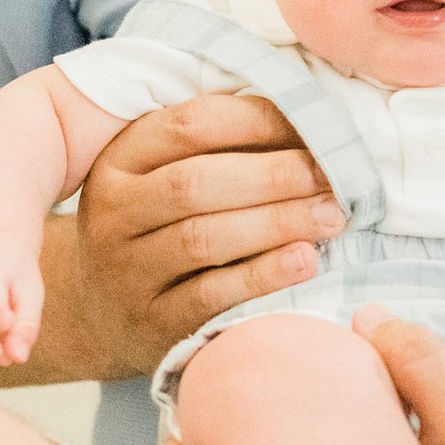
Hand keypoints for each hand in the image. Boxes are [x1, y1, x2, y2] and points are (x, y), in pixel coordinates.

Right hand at [65, 94, 344, 379]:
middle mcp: (113, 212)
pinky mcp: (152, 323)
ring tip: (332, 216)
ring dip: (277, 223)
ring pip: (202, 239)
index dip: (256, 121)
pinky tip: (306, 261)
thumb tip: (310, 125)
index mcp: (121, 159)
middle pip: (195, 184)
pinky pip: (210, 296)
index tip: (314, 124)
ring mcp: (127, 271)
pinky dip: (262, 277)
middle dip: (275, 176)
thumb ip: (223, 147)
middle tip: (335, 176)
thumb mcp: (166, 175)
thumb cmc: (159, 227)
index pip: (188, 126)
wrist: (108, 313)